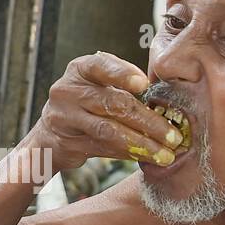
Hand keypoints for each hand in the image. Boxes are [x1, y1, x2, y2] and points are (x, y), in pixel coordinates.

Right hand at [32, 51, 181, 171]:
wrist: (51, 133)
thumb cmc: (85, 103)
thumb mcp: (98, 84)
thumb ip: (124, 86)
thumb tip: (164, 104)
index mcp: (80, 69)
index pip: (101, 66)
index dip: (123, 74)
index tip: (145, 85)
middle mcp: (68, 90)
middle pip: (112, 103)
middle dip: (148, 121)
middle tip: (173, 136)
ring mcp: (64, 117)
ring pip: (108, 130)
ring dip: (141, 143)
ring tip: (165, 154)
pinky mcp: (67, 143)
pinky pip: (103, 148)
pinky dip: (129, 154)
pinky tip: (147, 158)